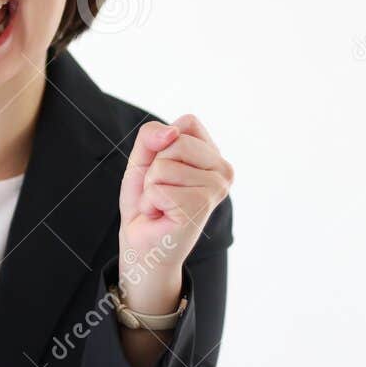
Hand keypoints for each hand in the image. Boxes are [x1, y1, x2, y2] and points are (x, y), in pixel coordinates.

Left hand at [118, 114, 233, 310]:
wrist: (142, 243)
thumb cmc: (146, 200)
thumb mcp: (143, 159)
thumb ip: (151, 136)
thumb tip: (171, 132)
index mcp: (214, 155)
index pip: (188, 123)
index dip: (163, 145)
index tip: (164, 171)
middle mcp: (223, 170)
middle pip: (175, 141)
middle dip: (154, 167)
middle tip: (160, 191)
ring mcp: (216, 188)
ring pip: (164, 165)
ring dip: (150, 188)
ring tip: (161, 205)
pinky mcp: (201, 206)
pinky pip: (158, 188)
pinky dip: (150, 203)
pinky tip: (162, 216)